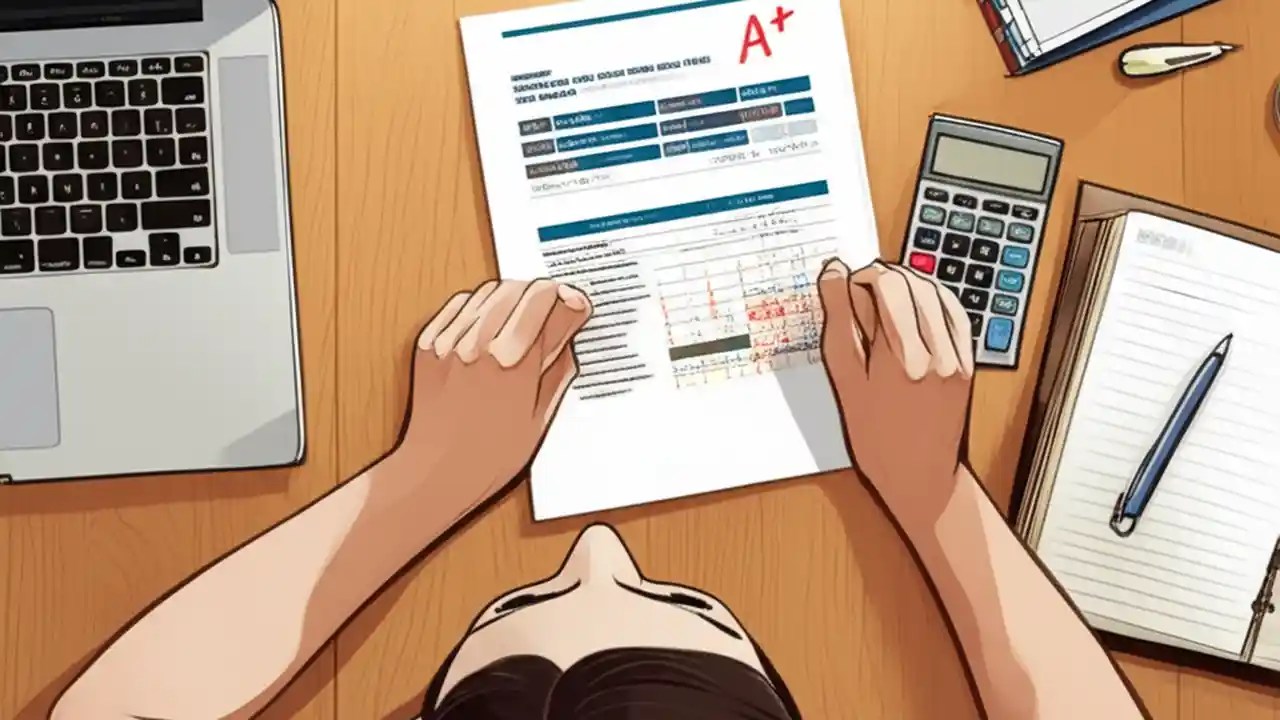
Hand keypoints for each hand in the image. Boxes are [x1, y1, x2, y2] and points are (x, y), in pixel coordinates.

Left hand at [397, 278, 591, 513]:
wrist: (436, 470)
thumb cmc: (487, 456)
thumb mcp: (538, 418)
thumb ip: (556, 371)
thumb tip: (569, 339)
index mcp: (516, 365)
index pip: (553, 306)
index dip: (572, 303)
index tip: (577, 308)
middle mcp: (482, 345)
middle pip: (525, 290)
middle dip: (546, 294)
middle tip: (554, 309)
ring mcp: (452, 340)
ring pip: (493, 290)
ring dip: (514, 296)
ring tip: (522, 316)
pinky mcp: (429, 342)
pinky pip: (460, 303)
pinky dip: (480, 305)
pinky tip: (489, 323)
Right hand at [817, 259, 973, 529]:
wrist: (920, 475)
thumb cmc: (876, 437)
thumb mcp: (845, 383)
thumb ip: (839, 324)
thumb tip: (833, 275)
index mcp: (899, 355)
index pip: (884, 286)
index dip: (861, 277)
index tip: (844, 284)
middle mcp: (935, 350)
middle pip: (910, 283)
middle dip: (882, 278)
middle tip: (860, 290)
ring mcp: (956, 354)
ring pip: (934, 292)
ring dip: (906, 284)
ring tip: (883, 297)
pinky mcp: (968, 360)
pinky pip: (955, 312)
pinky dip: (933, 299)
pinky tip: (915, 304)